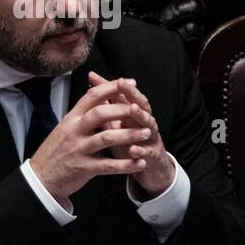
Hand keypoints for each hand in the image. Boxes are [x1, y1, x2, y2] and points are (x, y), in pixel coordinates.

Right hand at [28, 77, 149, 205]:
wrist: (40, 177)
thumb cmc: (56, 151)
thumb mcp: (65, 127)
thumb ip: (82, 113)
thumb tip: (97, 94)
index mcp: (71, 119)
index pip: (91, 97)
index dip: (112, 88)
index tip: (129, 83)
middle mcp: (74, 132)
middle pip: (100, 113)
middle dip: (124, 111)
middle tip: (142, 112)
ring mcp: (79, 150)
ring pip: (107, 138)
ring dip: (129, 135)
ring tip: (146, 134)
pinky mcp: (84, 168)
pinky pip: (108, 165)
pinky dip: (126, 165)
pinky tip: (140, 163)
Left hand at [87, 72, 174, 197]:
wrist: (148, 168)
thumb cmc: (128, 143)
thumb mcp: (115, 126)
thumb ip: (105, 108)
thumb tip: (91, 89)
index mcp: (133, 115)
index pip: (123, 96)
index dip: (110, 85)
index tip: (96, 76)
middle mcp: (144, 122)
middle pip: (140, 104)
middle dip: (132, 93)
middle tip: (122, 83)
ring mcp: (150, 138)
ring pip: (148, 124)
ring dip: (141, 116)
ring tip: (132, 109)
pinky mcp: (153, 156)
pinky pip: (148, 152)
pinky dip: (141, 150)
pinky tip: (133, 149)